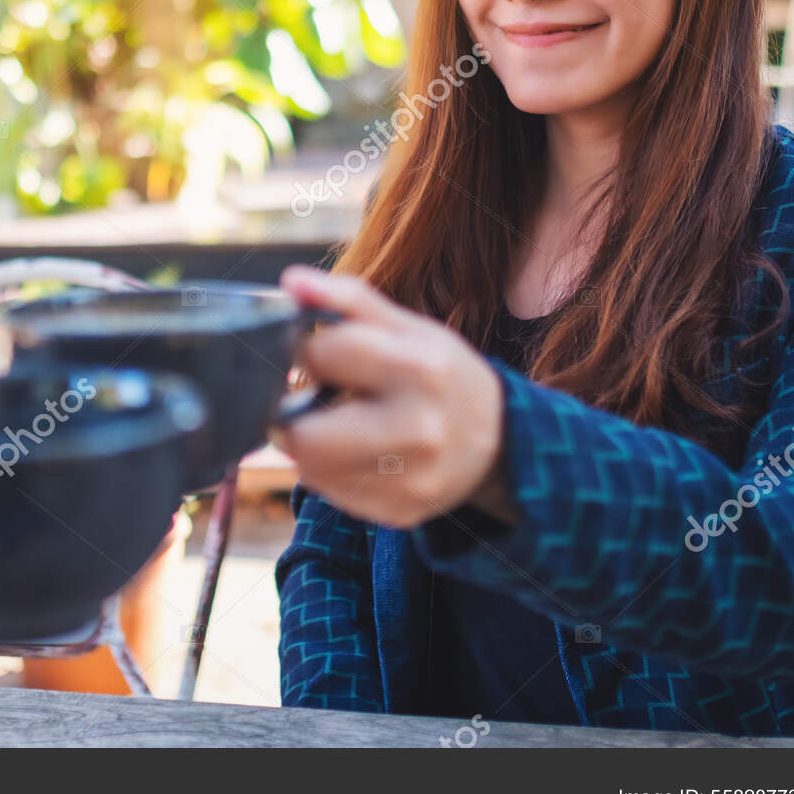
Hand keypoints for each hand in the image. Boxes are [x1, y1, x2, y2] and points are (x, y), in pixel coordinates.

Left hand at [266, 265, 510, 529]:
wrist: (502, 441)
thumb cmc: (443, 376)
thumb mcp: (409, 328)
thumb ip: (349, 300)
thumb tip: (291, 282)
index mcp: (420, 370)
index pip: (321, 354)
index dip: (306, 349)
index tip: (318, 352)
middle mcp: (418, 431)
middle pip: (303, 434)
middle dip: (293, 410)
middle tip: (313, 395)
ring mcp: (409, 480)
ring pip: (309, 467)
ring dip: (308, 442)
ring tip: (338, 422)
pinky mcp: (398, 512)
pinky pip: (330, 493)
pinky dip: (330, 469)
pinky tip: (356, 451)